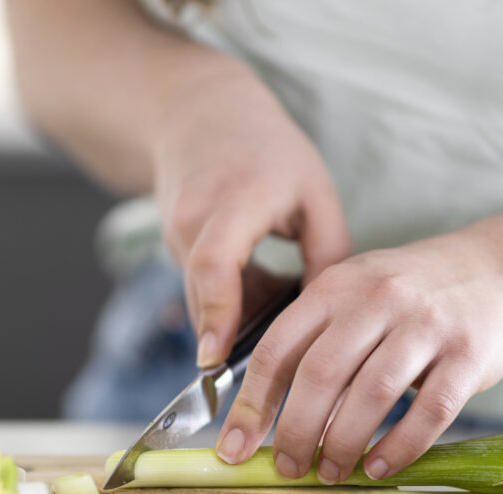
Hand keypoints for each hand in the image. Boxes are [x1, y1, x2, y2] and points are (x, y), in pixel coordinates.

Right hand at [152, 63, 349, 366]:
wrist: (198, 114)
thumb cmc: (268, 152)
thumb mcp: (315, 193)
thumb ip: (328, 257)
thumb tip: (331, 322)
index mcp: (236, 198)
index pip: (215, 265)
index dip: (216, 315)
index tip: (214, 361)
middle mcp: (194, 216)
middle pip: (203, 294)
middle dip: (230, 335)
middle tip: (263, 370)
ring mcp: (174, 231)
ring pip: (201, 296)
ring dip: (234, 313)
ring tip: (272, 302)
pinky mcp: (171, 244)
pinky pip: (199, 286)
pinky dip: (227, 297)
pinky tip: (256, 283)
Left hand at [214, 232, 502, 481]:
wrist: (492, 272)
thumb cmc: (406, 298)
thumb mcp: (352, 297)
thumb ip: (313, 342)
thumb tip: (262, 419)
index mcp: (335, 286)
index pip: (278, 348)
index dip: (251, 403)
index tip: (233, 446)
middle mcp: (377, 299)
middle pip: (321, 374)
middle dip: (296, 431)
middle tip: (288, 467)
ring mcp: (426, 325)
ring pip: (373, 394)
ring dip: (344, 443)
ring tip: (330, 472)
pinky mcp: (468, 354)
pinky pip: (430, 411)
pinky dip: (400, 446)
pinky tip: (380, 467)